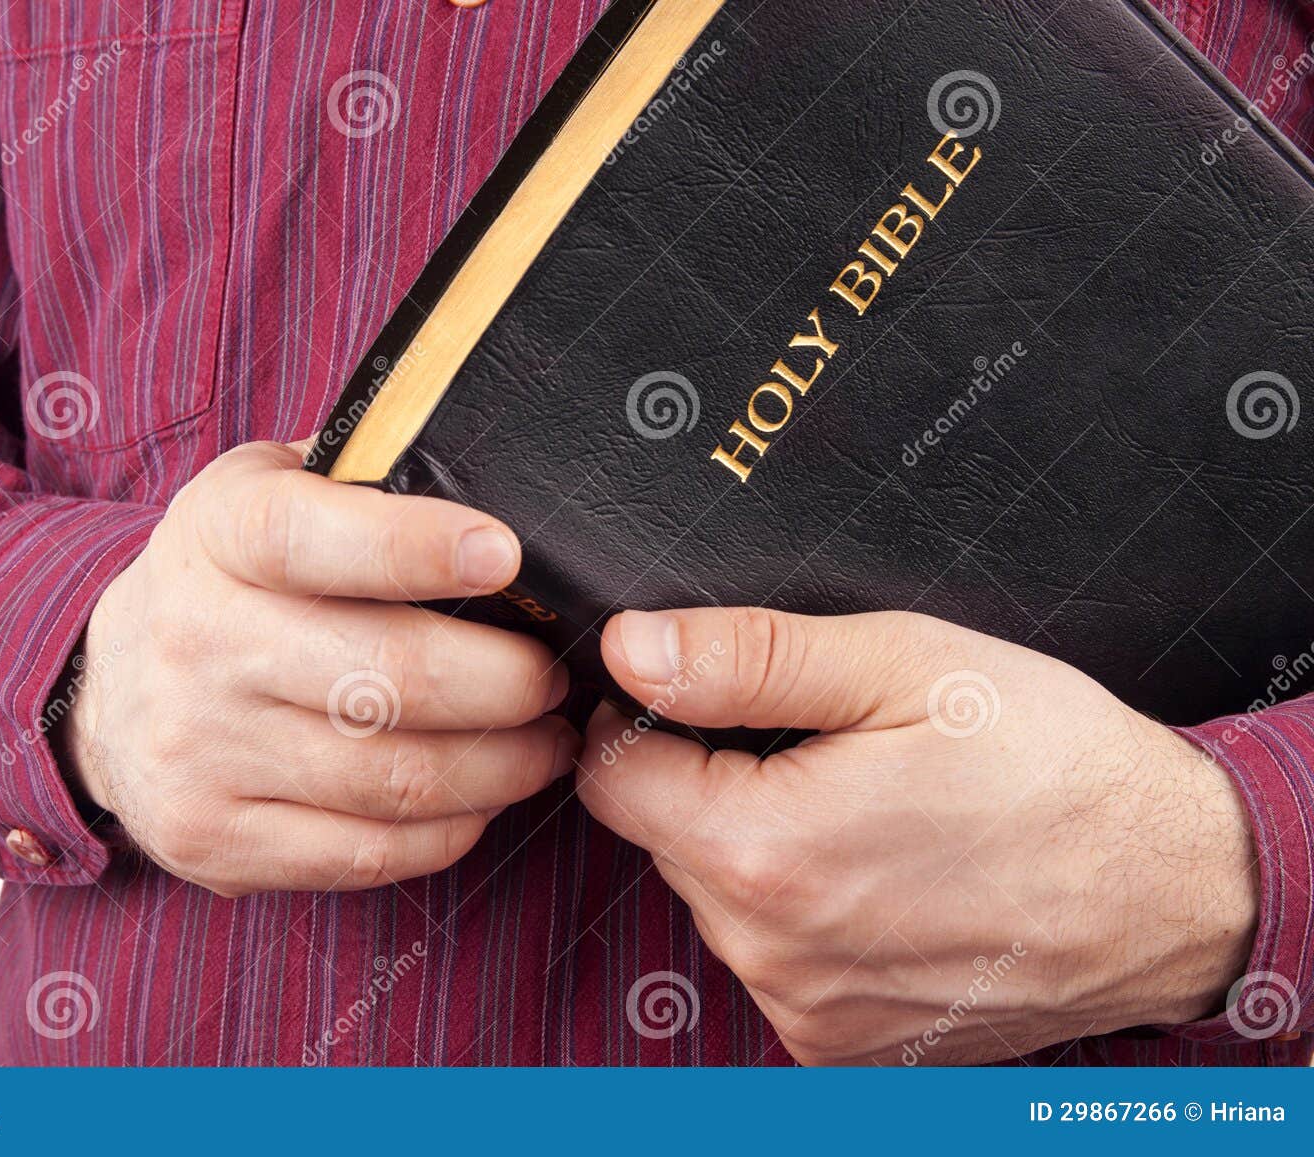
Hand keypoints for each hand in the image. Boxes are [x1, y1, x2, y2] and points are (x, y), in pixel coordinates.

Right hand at [59, 441, 574, 895]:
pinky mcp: (213, 840)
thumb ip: (360, 480)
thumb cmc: (230, 578)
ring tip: (545, 742)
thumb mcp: (265, 491)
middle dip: (506, 683)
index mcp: (220, 536)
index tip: (506, 554)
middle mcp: (199, 643)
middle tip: (554, 677)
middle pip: (387, 679)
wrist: (106, 694)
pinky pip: (367, 853)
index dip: (418, 548)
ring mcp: (200, 752)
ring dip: (502, 767)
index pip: (316, 538)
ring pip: (395, 779)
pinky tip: (481, 798)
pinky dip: (449, 830)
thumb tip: (498, 483)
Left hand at [576, 608, 1257, 1064]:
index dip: (646, 721)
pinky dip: (807, 917)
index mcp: (764, 852)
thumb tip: (629, 648)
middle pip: (668, 840)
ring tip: (872, 815)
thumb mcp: (899, 666)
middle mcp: (770, 953)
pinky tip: (886, 881)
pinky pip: (776, 961)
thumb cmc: (1050, 764)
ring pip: (721, 902)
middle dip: (716, 784)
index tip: (707, 699)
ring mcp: (808, 1011)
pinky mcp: (845, 1046)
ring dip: (764, 852)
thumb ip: (745, 657)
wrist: (1174, 885)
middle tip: (825, 750)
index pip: (614, 779)